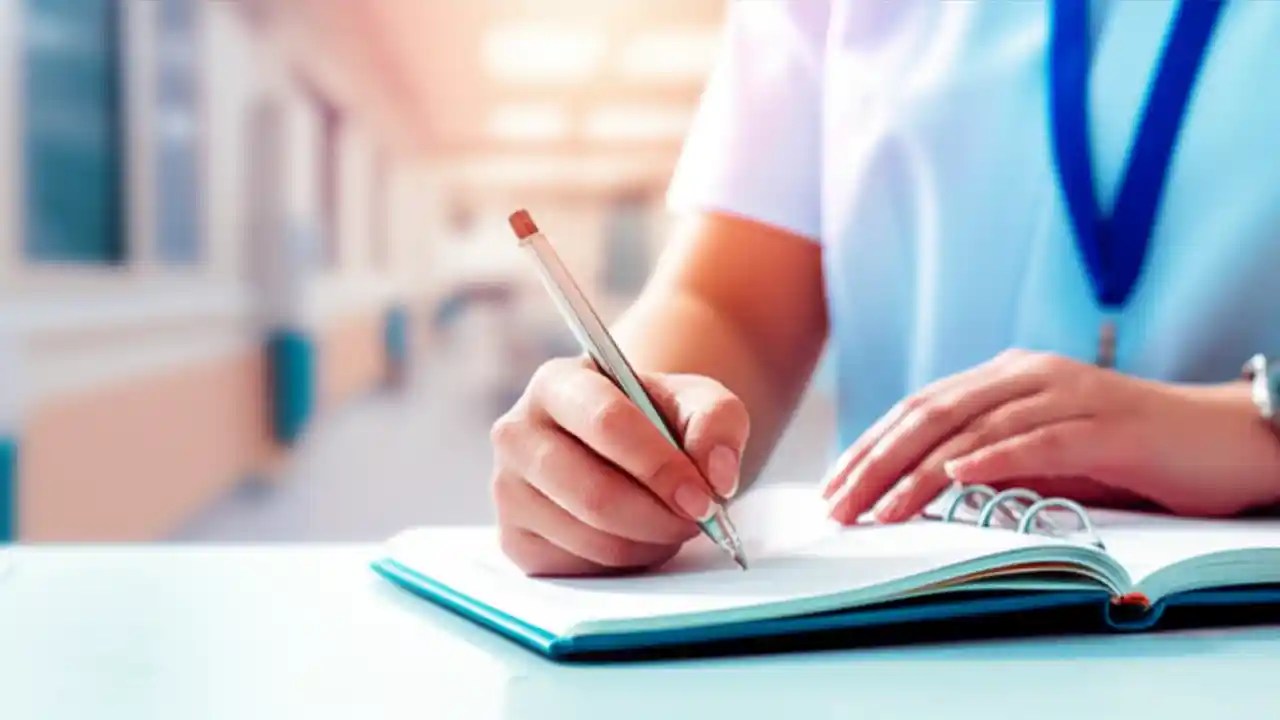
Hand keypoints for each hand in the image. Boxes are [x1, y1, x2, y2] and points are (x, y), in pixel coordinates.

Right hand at [491, 357, 748, 575]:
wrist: (621, 448)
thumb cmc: (656, 419)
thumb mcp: (696, 401)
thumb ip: (716, 422)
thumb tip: (717, 476)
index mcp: (558, 383)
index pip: (607, 423)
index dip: (660, 466)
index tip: (704, 497)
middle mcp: (517, 433)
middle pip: (594, 493)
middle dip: (659, 517)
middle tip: (698, 521)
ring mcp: (507, 490)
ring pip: (588, 537)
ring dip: (648, 542)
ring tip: (672, 525)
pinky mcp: (513, 540)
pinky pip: (576, 568)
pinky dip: (622, 563)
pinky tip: (637, 538)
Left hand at [823, 350, 1279, 523]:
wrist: (1216, 439)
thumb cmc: (1124, 450)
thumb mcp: (1042, 453)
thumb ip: (989, 458)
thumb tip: (925, 486)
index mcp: (1004, 377)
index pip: (919, 408)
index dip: (871, 446)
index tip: (836, 486)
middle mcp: (1026, 376)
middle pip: (932, 414)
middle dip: (877, 462)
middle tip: (840, 505)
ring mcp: (1065, 395)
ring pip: (973, 428)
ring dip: (919, 472)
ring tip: (880, 508)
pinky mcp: (1103, 425)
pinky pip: (1037, 439)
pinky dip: (993, 457)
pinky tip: (956, 475)